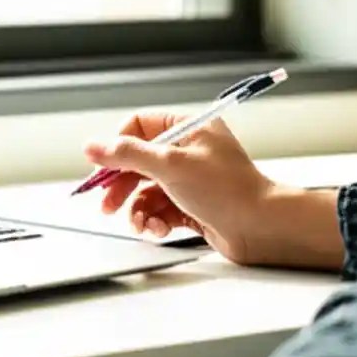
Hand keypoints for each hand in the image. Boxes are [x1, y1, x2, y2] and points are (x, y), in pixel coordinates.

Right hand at [84, 112, 342, 269]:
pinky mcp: (192, 206)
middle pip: (138, 162)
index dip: (118, 146)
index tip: (103, 167)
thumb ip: (127, 154)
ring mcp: (190, 180)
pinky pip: (159, 210)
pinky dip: (154, 221)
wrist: (263, 229)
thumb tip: (92, 146)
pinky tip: (158, 230)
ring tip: (141, 224)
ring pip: (146, 190)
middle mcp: (189, 151)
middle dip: (122, 185)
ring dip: (138, 209)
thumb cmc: (229, 191)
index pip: (139, 126)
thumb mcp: (170, 166)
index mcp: (189, 129)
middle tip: (107, 204)